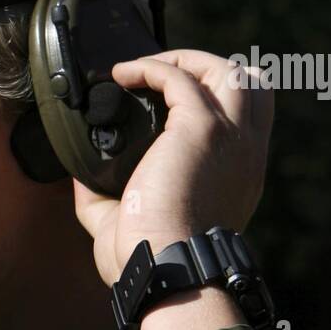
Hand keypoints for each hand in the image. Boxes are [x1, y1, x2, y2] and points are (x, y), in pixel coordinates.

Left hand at [74, 49, 273, 285]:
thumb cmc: (149, 260)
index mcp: (237, 176)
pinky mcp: (202, 130)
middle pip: (252, 84)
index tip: (168, 100)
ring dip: (185, 60)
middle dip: (208, 68)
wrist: (164, 270)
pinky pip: (182, 77)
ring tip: (141, 69)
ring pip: (229, 70)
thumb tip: (78, 175)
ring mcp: (228, 138)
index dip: (215, 98)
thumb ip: (104, 198)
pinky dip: (152, 67)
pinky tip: (123, 75)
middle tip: (159, 76)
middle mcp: (244, 153)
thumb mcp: (127, 224)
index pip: (248, 119)